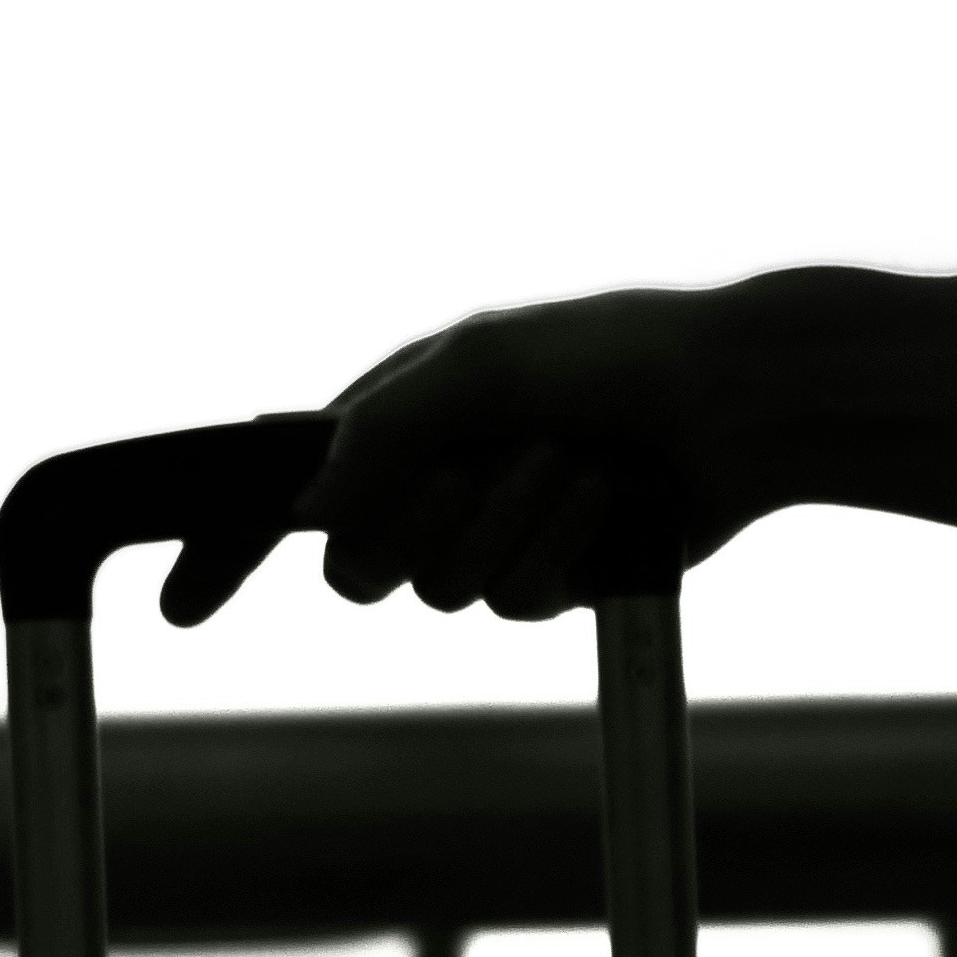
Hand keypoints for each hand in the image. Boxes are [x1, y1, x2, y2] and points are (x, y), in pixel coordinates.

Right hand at [299, 291, 769, 622]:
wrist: (736, 398)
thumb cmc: (608, 355)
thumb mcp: (478, 365)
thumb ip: (381, 432)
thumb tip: (308, 509)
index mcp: (406, 417)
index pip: (311, 493)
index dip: (274, 532)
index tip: (220, 581)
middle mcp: (440, 481)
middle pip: (361, 567)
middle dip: (412, 524)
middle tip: (459, 476)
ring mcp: (498, 535)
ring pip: (442, 589)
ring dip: (504, 522)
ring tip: (568, 458)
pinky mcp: (559, 578)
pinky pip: (514, 601)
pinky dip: (555, 546)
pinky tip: (603, 495)